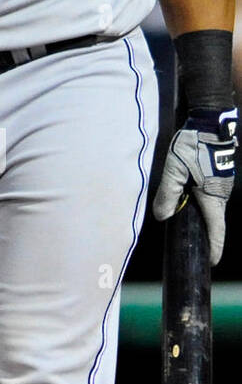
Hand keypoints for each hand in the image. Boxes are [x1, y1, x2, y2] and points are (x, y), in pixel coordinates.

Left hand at [153, 107, 236, 265]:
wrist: (208, 121)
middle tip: (191, 246)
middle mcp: (220, 194)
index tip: (210, 262)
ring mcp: (221, 184)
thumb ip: (168, 194)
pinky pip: (209, 195)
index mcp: (213, 197)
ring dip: (199, 216)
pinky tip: (186, 198)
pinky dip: (199, 202)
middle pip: (213, 221)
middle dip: (204, 234)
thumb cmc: (193, 145)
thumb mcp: (174, 169)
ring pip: (209, 207)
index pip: (216, 230)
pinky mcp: (217, 175)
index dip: (214, 248)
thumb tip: (162, 217)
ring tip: (184, 222)